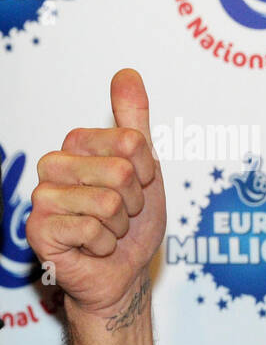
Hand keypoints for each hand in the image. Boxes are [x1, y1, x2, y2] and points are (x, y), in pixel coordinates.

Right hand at [27, 69, 166, 319]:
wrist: (123, 272)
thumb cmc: (132, 221)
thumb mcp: (145, 167)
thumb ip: (134, 121)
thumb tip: (126, 73)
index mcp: (78, 144)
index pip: (131, 143)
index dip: (147, 172)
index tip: (138, 187)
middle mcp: (54, 164)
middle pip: (121, 171)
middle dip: (135, 202)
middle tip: (122, 215)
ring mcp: (43, 196)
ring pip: (108, 202)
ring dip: (120, 226)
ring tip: (108, 230)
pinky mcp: (39, 229)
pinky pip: (92, 229)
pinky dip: (106, 244)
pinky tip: (94, 248)